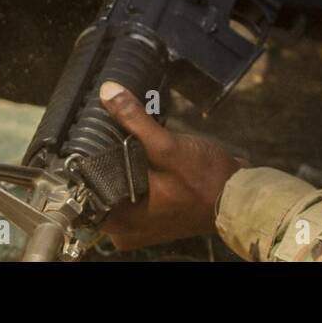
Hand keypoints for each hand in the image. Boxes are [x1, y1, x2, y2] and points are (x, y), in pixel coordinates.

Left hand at [98, 82, 243, 249]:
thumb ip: (134, 121)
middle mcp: (124, 229)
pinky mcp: (151, 216)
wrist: (238, 198)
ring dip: (119, 162)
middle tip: (109, 127)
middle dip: (104, 156)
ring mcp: (138, 225)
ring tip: (124, 136)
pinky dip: (134, 172)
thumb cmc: (206, 181)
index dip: (83, 157)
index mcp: (120, 219)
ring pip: (114, 187)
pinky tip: (141, 152)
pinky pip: (130, 191)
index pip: (82, 188)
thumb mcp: (168, 147)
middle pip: (97, 186)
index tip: (87, 132)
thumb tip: (108, 93)